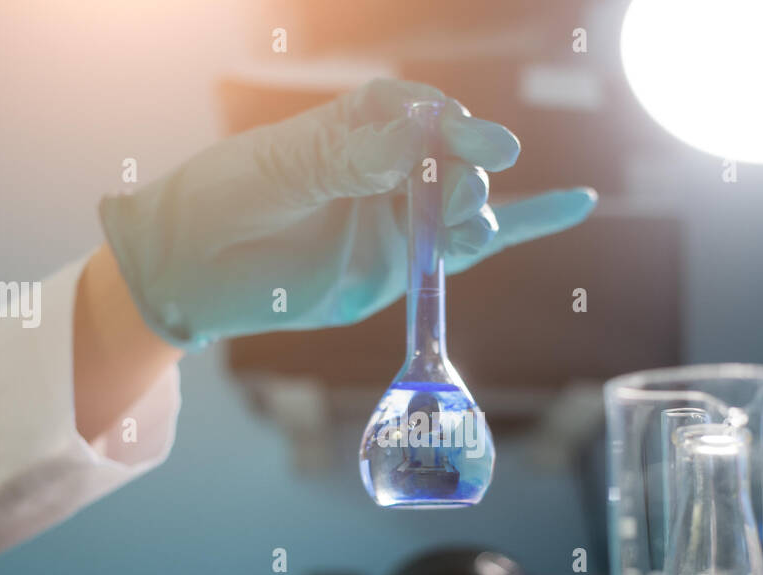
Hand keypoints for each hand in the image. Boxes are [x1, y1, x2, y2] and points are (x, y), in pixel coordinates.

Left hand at [98, 78, 596, 348]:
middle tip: (456, 196)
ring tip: (473, 219)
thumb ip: (345, 158)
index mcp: (350, 131)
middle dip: (462, 174)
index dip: (451, 125)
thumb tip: (411, 139)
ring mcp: (395, 219)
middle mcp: (381, 171)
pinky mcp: (401, 266)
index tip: (475, 140)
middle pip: (448, 162)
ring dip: (480, 208)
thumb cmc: (219, 202)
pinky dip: (524, 225)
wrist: (189, 271)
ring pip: (463, 205)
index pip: (416, 114)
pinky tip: (573, 204)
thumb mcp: (276, 170)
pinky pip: (467, 249)